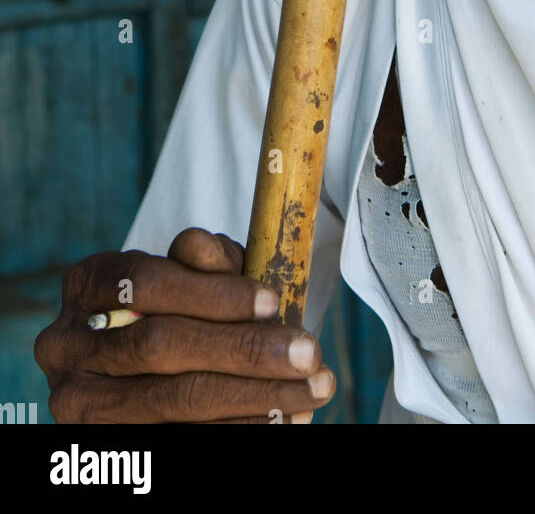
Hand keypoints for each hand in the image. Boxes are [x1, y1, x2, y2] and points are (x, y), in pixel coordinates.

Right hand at [34, 227, 335, 423]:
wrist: (145, 371)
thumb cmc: (180, 307)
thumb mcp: (193, 274)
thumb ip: (203, 261)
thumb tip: (203, 247)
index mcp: (86, 285)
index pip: (147, 283)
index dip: (213, 293)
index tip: (274, 303)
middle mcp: (66, 346)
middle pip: (160, 346)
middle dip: (243, 349)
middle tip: (308, 353)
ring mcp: (77, 403)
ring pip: (171, 401)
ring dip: (252, 397)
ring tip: (310, 391)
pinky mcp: (102, 445)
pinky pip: (178, 440)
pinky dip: (238, 429)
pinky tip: (281, 421)